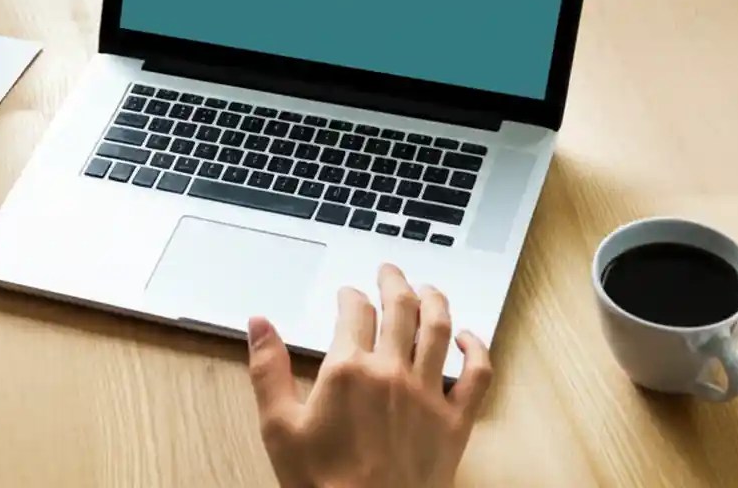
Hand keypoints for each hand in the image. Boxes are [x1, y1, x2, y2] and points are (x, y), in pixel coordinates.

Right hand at [247, 264, 492, 487]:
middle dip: (395, 281)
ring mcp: (428, 396)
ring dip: (435, 301)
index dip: (349, 295)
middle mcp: (391, 373)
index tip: (347, 293)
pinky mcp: (455, 423)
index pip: (353, 311)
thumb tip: (259, 322)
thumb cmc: (320, 484)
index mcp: (347, 370)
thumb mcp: (278, 426)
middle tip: (390, 270)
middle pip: (401, 308)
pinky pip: (478, 375)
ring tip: (429, 288)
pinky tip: (468, 337)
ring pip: (439, 330)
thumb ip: (267, 369)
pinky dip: (476, 349)